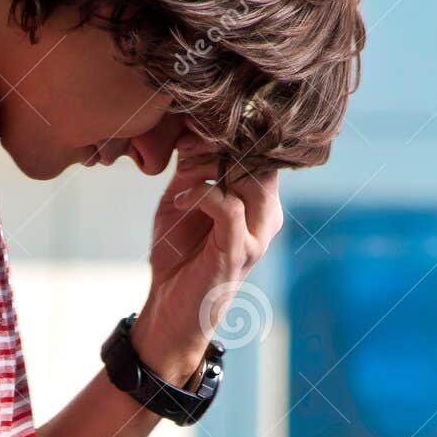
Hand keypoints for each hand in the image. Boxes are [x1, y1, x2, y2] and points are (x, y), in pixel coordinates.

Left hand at [131, 138, 282, 385]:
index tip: (191, 129)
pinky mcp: (238, 253)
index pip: (259, 147)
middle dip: (221, 141)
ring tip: (184, 171)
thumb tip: (189, 125)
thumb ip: (192, 166)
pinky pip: (229, 207)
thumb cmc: (178, 256)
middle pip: (261, 156)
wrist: (169, 310)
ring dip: (213, 164)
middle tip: (185, 146)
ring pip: (254, 177)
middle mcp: (267, 214)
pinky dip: (203, 193)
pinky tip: (181, 199)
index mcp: (258, 198)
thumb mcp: (182, 199)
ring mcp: (257, 235)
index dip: (228, 130)